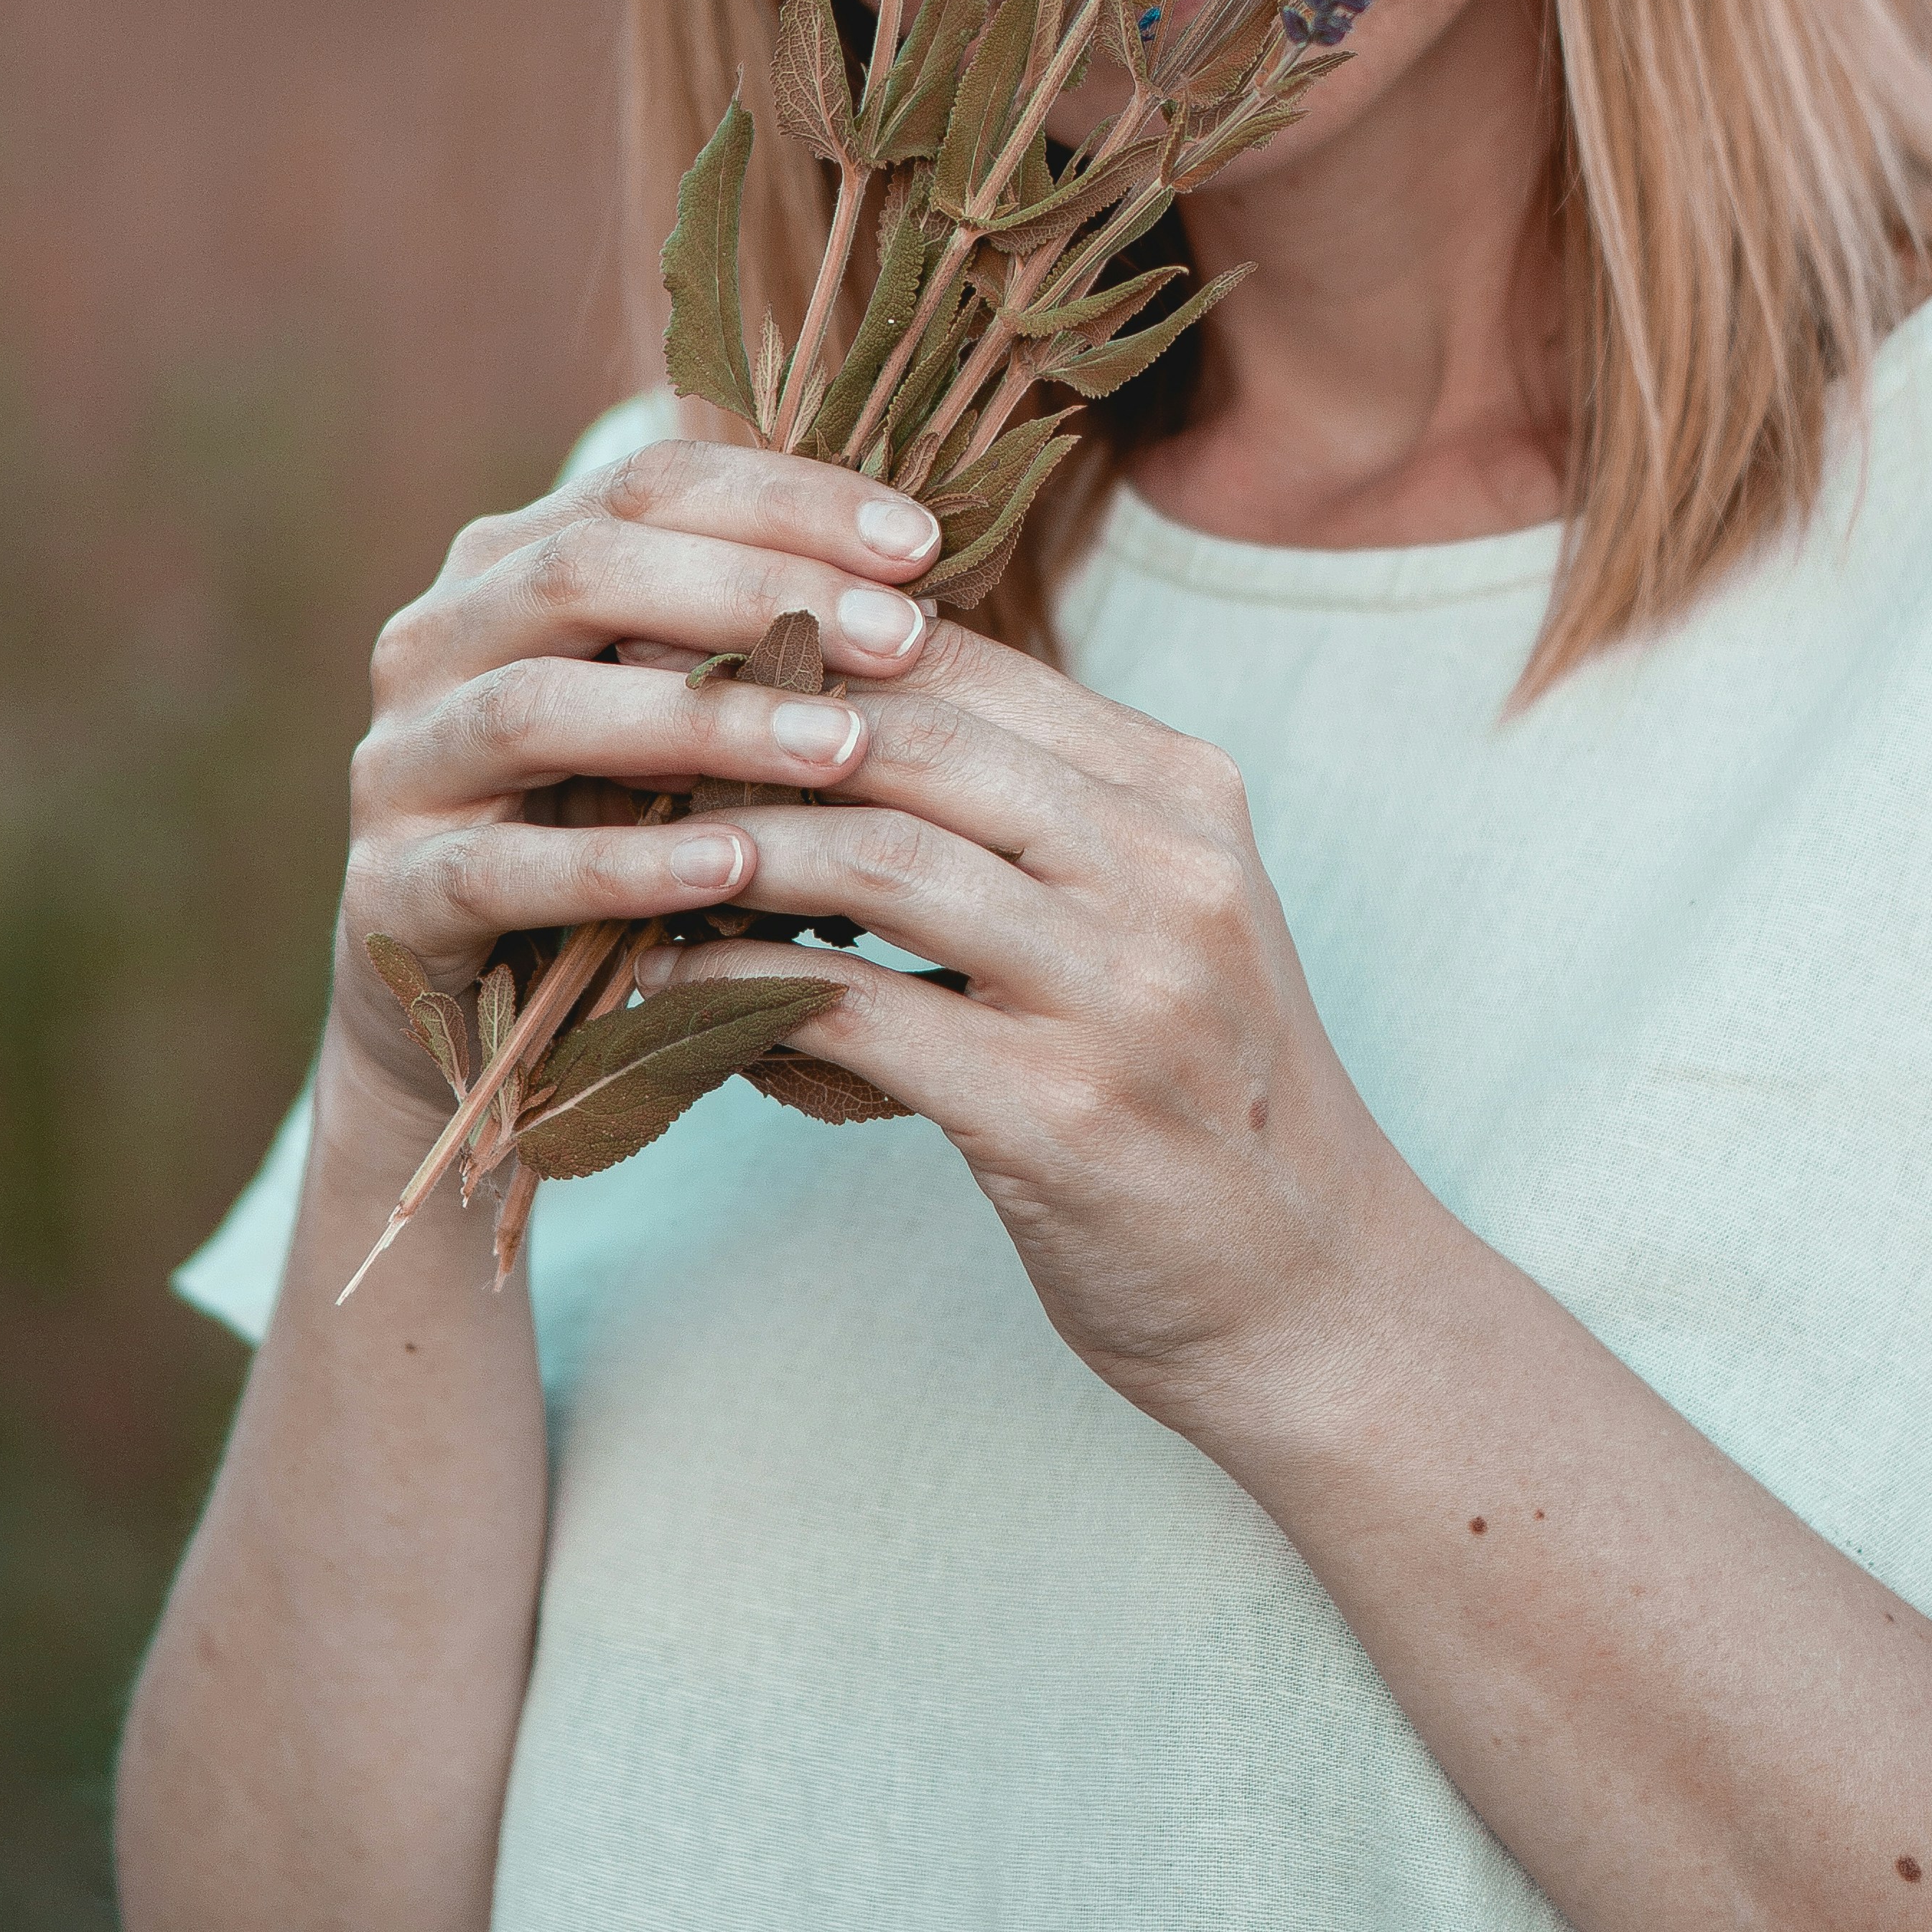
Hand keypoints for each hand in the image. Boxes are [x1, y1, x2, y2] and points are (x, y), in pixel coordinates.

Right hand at [327, 443, 943, 1157]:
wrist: (478, 998)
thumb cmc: (617, 821)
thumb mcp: (684, 711)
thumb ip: (757, 634)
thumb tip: (929, 569)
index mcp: (509, 561)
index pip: (648, 481)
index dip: (787, 501)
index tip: (924, 544)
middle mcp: (435, 638)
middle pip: (586, 569)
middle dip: (756, 594)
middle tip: (902, 637)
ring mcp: (400, 762)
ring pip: (537, 708)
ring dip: (703, 722)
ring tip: (841, 748)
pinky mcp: (393, 891)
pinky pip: (507, 869)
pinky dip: (624, 865)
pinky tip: (735, 868)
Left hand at [635, 619, 1419, 1432]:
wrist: (1317, 1295)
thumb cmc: (1202, 1090)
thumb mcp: (1157, 911)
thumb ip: (1037, 811)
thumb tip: (836, 710)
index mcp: (1185, 795)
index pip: (968, 662)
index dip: (814, 637)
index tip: (684, 642)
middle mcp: (1166, 871)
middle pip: (914, 735)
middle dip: (749, 726)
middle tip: (615, 728)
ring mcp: (1121, 991)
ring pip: (878, 859)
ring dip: (730, 849)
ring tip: (626, 853)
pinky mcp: (1061, 1112)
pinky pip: (857, 1014)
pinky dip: (740, 987)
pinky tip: (664, 985)